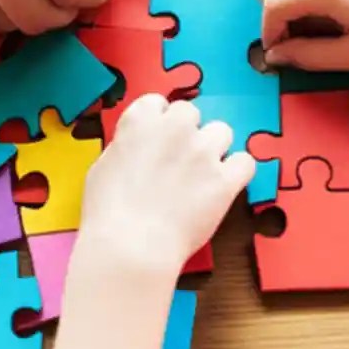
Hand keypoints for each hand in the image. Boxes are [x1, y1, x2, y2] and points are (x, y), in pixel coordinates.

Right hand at [80, 95, 254, 272]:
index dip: (158, 123)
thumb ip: (127, 146)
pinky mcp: (225, 179)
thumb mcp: (102, 166)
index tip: (156, 141)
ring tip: (202, 173)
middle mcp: (175, 128)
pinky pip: (246, 162)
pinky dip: (237, 172)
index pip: (158, 103)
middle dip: (186, 132)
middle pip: (191, 113)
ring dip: (213, 148)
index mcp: (141, 120)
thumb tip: (137, 147)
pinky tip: (225, 184)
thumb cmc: (107, 212)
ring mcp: (203, 152)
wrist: (130, 245)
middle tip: (177, 160)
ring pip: (222, 131)